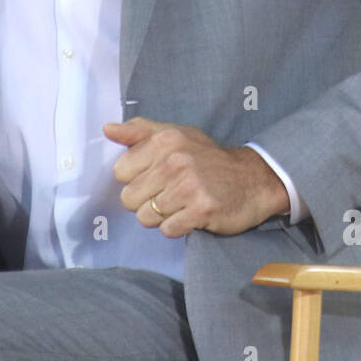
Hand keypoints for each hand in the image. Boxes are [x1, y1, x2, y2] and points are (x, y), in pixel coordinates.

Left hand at [103, 118, 289, 236]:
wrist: (253, 179)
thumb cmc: (207, 158)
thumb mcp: (175, 135)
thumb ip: (139, 131)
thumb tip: (107, 130)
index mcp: (165, 140)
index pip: (120, 171)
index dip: (135, 178)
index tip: (154, 177)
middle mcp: (176, 161)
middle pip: (129, 198)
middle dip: (146, 201)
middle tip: (169, 193)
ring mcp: (190, 186)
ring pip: (146, 217)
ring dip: (162, 216)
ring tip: (181, 204)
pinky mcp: (202, 210)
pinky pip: (168, 230)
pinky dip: (178, 227)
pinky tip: (191, 215)